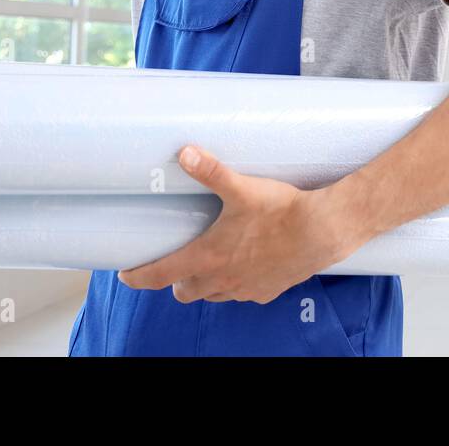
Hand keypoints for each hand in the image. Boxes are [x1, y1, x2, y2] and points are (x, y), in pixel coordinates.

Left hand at [117, 145, 354, 303]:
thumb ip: (212, 171)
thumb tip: (185, 152)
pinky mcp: (267, 291)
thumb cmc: (281, 211)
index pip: (159, 275)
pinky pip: (242, 294)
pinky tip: (248, 265)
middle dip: (176, 280)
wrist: (322, 231)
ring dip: (206, 284)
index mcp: (207, 257)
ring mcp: (244, 289)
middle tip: (177, 261)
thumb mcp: (242, 188)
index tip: (126, 274)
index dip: (137, 277)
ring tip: (213, 262)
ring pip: (212, 295)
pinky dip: (237, 284)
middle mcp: (221, 280)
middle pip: (183, 291)